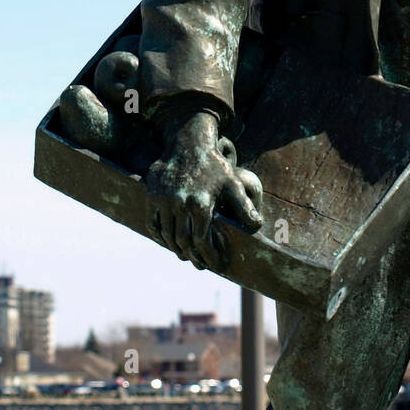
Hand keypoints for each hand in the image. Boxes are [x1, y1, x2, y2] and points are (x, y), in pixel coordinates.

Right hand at [145, 111, 262, 271]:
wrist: (189, 143)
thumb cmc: (214, 165)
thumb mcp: (233, 183)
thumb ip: (244, 206)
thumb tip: (257, 226)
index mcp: (201, 203)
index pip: (202, 241)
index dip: (209, 257)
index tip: (215, 265)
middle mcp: (180, 203)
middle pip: (184, 242)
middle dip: (193, 258)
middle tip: (200, 265)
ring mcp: (163, 200)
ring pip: (168, 236)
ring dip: (177, 249)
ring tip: (187, 255)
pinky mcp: (151, 195)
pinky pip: (152, 224)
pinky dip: (160, 237)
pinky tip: (169, 242)